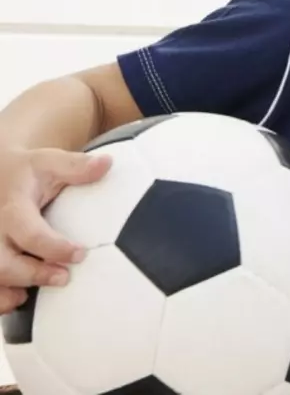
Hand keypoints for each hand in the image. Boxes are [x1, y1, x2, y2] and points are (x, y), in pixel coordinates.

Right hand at [0, 148, 110, 311]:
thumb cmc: (25, 173)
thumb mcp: (48, 163)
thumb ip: (75, 166)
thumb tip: (107, 163)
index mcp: (11, 207)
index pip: (29, 232)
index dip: (54, 248)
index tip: (81, 254)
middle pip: (3, 262)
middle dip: (32, 274)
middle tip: (63, 277)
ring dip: (11, 289)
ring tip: (33, 294)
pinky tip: (17, 298)